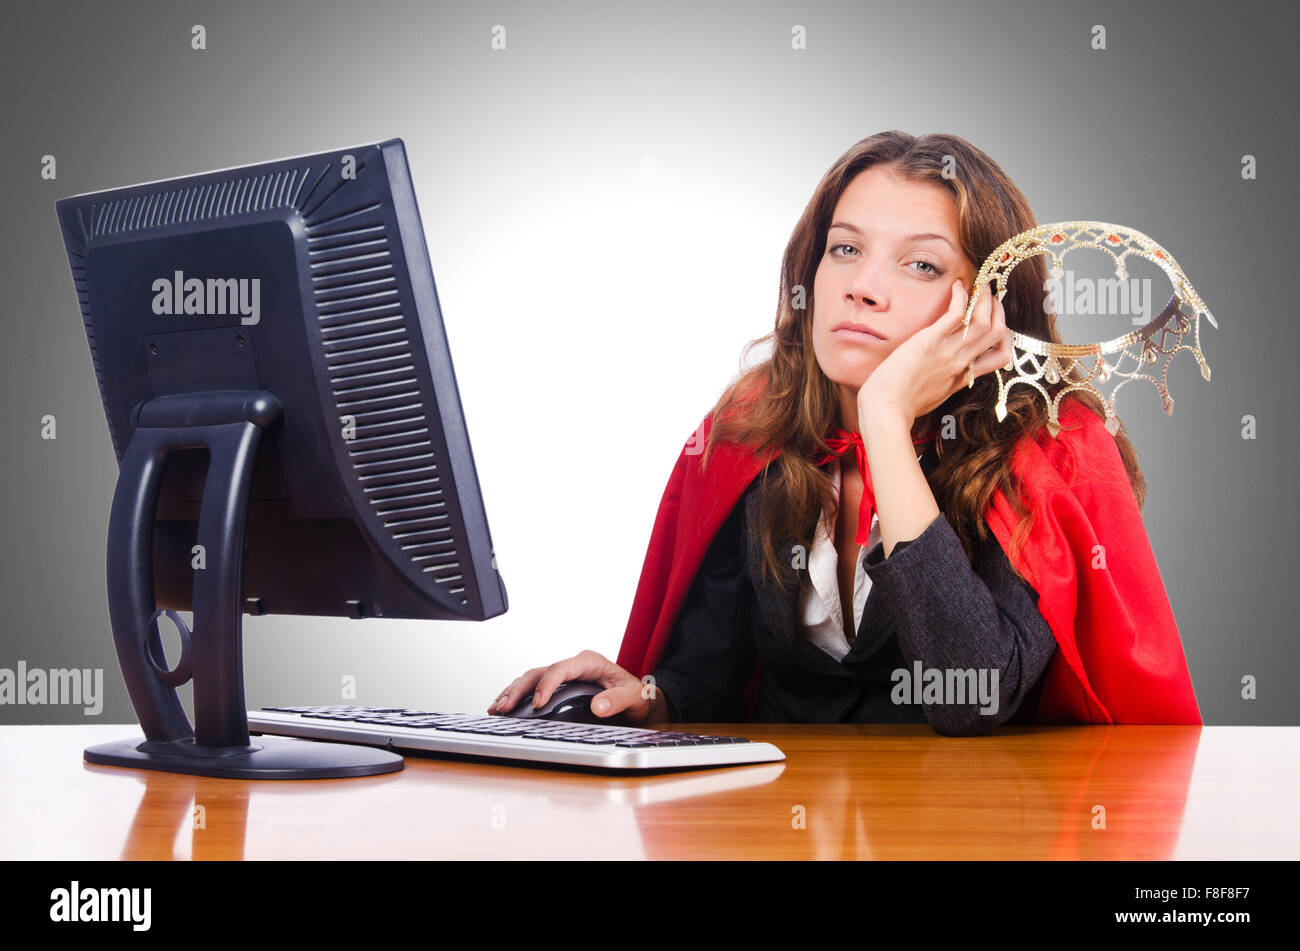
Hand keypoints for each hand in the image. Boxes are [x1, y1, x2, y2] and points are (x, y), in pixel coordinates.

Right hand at [486, 650, 665, 723]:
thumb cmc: (638, 697)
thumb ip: (619, 700)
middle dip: (519, 689)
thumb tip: (598, 706)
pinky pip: (534, 687)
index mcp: (589, 662)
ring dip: (512, 692)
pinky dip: (517, 697)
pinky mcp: (560, 687)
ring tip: (496, 708)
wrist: (641, 701)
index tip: (537, 703)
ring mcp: (565, 675)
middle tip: (504, 708)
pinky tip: (504, 707)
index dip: (546, 685)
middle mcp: (574, 666)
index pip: (561, 668)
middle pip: (540, 672)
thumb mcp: (636, 698)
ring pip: (532, 678)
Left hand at [858, 279, 1011, 427]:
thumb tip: (942, 378)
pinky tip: (958, 286)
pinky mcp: (930, 341)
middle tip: (991, 297)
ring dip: (985, 299)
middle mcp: (961, 363)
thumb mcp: (933, 397)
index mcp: (963, 377)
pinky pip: (955, 314)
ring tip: (980, 286)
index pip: (1000, 357)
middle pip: (996, 333)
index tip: (996, 324)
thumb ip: (944, 384)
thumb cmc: (902, 406)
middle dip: (998, 310)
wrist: (886, 409)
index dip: (1004, 338)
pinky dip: (961, 297)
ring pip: (982, 321)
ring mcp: (948, 352)